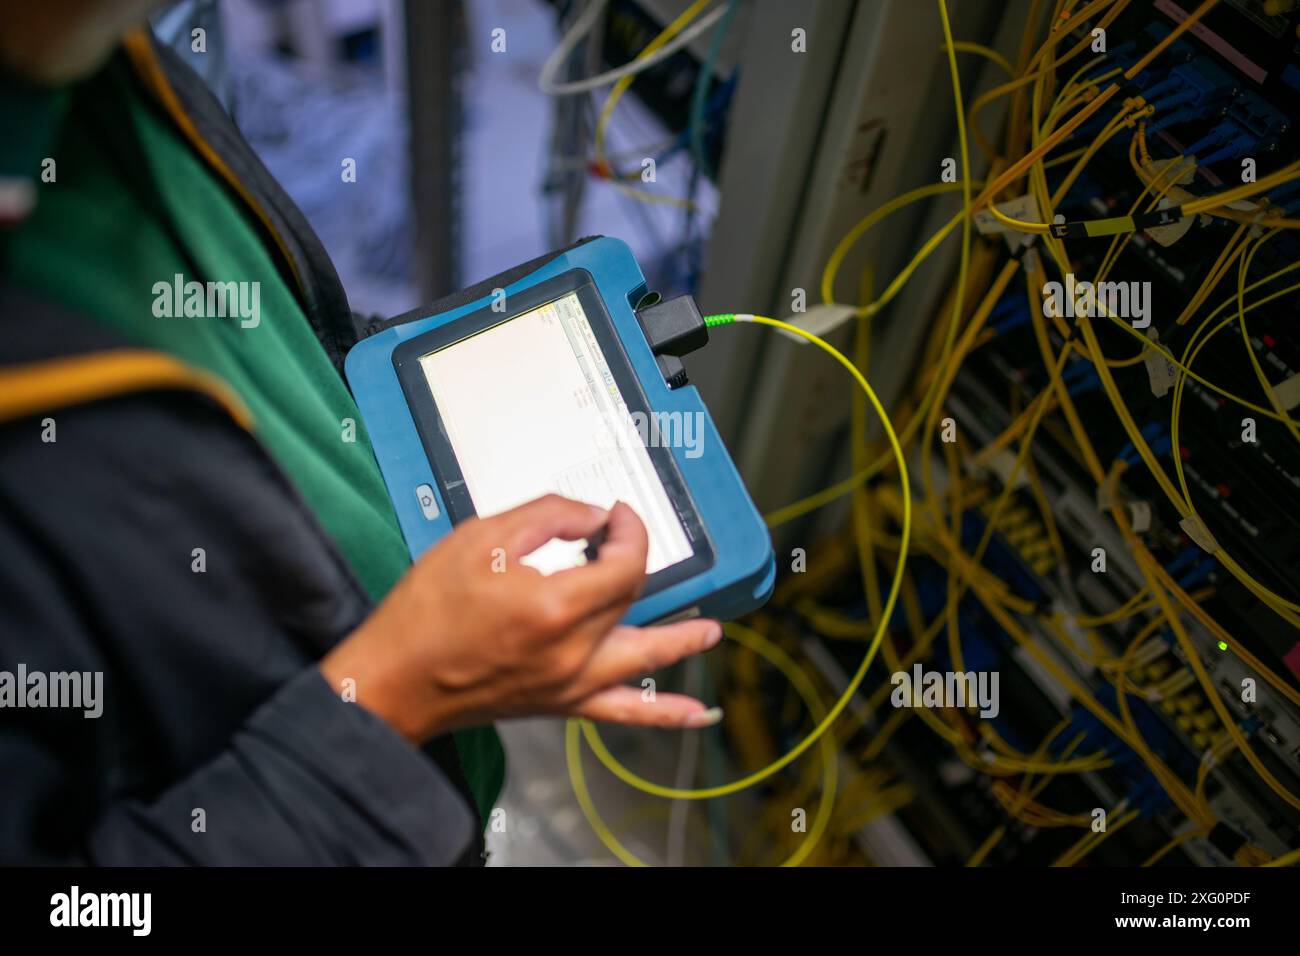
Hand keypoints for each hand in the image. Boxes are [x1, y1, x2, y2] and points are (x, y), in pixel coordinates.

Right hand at [319, 495, 721, 741]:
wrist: (396, 679)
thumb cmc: (428, 609)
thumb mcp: (482, 538)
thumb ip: (547, 517)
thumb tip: (594, 517)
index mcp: (557, 606)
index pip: (625, 564)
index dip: (630, 531)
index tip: (614, 516)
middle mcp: (574, 650)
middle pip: (630, 600)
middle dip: (635, 563)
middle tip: (625, 540)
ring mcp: (572, 683)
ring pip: (644, 659)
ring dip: (681, 643)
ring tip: (712, 633)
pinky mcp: (561, 704)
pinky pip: (623, 712)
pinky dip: (665, 714)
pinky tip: (696, 717)